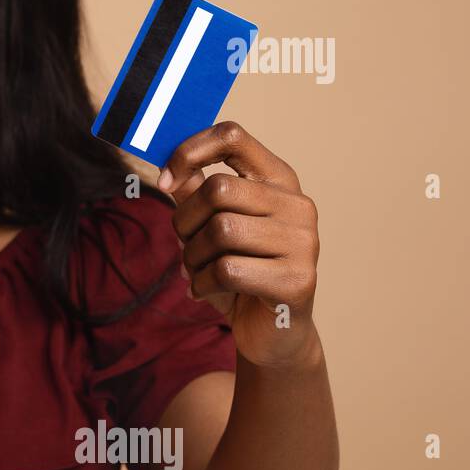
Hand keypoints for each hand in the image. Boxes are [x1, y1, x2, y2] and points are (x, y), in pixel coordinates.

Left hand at [158, 121, 320, 367]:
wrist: (272, 333)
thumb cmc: (238, 272)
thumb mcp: (211, 226)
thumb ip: (194, 192)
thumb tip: (169, 167)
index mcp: (278, 180)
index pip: (233, 136)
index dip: (189, 152)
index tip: (165, 181)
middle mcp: (298, 204)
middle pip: (217, 188)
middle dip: (184, 221)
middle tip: (185, 246)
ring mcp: (304, 243)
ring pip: (220, 231)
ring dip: (193, 257)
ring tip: (199, 272)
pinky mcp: (298, 282)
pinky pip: (226, 271)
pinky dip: (201, 284)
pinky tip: (206, 292)